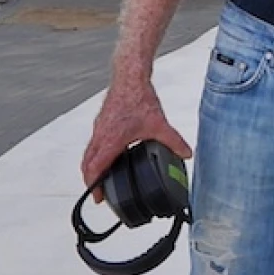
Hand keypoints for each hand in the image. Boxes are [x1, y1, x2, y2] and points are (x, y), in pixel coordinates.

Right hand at [82, 79, 188, 196]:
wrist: (129, 77)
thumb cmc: (138, 97)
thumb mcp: (159, 124)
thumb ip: (173, 141)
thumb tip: (185, 153)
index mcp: (110, 140)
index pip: (95, 168)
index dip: (93, 185)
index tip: (97, 197)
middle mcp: (100, 135)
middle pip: (87, 163)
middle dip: (91, 179)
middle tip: (98, 191)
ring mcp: (99, 128)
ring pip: (89, 153)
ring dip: (92, 167)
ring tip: (102, 177)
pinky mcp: (102, 121)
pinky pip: (94, 143)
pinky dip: (96, 154)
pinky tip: (109, 155)